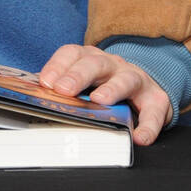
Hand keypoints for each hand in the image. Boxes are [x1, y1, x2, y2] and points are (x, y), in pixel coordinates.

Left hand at [39, 44, 172, 146]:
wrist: (143, 86)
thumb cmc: (104, 84)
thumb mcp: (83, 82)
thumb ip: (61, 87)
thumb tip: (34, 98)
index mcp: (90, 58)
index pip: (72, 54)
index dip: (57, 66)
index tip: (45, 82)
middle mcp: (112, 64)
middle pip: (94, 63)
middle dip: (78, 75)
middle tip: (63, 89)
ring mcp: (135, 79)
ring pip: (125, 79)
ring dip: (112, 89)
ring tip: (100, 101)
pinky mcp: (156, 98)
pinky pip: (154, 111)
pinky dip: (148, 125)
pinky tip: (139, 137)